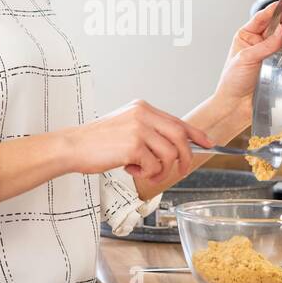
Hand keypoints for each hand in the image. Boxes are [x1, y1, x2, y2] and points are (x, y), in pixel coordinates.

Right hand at [65, 100, 213, 181]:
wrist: (73, 146)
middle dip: (185, 158)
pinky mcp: (133, 146)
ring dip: (161, 170)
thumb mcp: (125, 126)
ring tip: (144, 172)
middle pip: (180, 137)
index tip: (208, 143)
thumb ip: (148, 131)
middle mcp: (143, 115)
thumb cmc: (97, 141)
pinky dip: (145, 174)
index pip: (177, 120)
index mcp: (143, 108)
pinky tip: (130, 170)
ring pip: (169, 155)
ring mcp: (138, 129)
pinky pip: (153, 166)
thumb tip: (173, 147)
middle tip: (181, 171)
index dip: (196, 134)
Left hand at [214, 1, 281, 123]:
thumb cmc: (232, 83)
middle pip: (274, 28)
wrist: (235, 107)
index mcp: (245, 37)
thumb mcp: (246, 59)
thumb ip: (265, 45)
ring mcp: (267, 56)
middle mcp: (257, 45)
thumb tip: (281, 31)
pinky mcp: (276, 68)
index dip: (273, 10)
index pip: (261, 18)